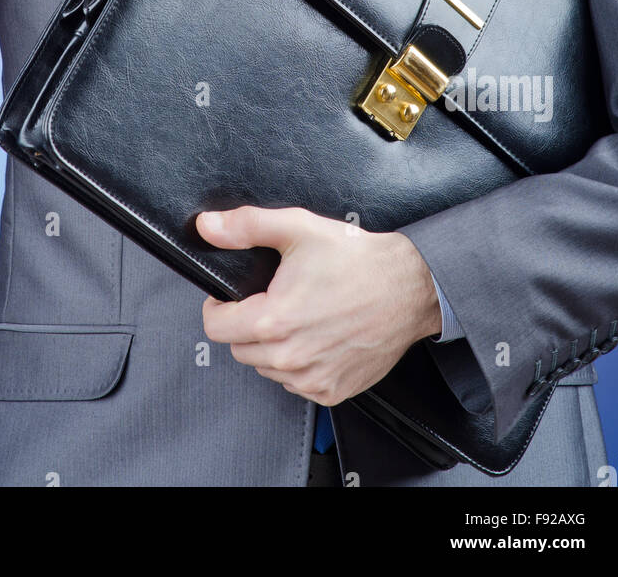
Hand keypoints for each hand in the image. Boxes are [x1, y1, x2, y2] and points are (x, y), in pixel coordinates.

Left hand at [196, 206, 441, 407]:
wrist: (410, 287)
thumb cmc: (357, 260)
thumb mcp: (297, 228)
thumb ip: (246, 226)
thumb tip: (208, 226)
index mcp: (273, 320)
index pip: (215, 328)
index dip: (218, 306)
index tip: (231, 297)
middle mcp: (290, 358)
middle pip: (239, 349)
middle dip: (246, 325)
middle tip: (273, 300)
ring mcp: (312, 379)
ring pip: (266, 368)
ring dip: (272, 347)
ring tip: (299, 316)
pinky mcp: (333, 391)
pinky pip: (296, 384)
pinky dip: (299, 365)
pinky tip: (317, 337)